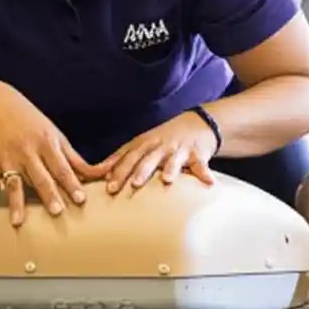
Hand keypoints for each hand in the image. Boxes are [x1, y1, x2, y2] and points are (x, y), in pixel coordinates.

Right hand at [0, 82, 94, 225]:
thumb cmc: (30, 121)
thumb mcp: (54, 134)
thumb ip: (72, 157)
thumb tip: (94, 175)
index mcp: (48, 143)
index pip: (63, 167)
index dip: (72, 183)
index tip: (81, 199)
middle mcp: (28, 151)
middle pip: (40, 176)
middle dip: (49, 194)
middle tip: (57, 212)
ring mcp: (7, 157)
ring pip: (13, 182)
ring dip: (15, 203)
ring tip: (18, 222)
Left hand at [91, 111, 218, 194]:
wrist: (197, 123)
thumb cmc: (164, 138)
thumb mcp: (143, 143)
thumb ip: (123, 157)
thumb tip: (99, 172)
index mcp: (145, 143)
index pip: (129, 157)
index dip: (119, 170)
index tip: (108, 186)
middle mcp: (160, 146)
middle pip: (149, 159)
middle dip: (141, 171)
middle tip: (133, 184)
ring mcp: (179, 149)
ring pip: (174, 160)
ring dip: (170, 169)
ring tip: (167, 180)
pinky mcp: (198, 154)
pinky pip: (201, 165)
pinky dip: (205, 173)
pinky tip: (209, 183)